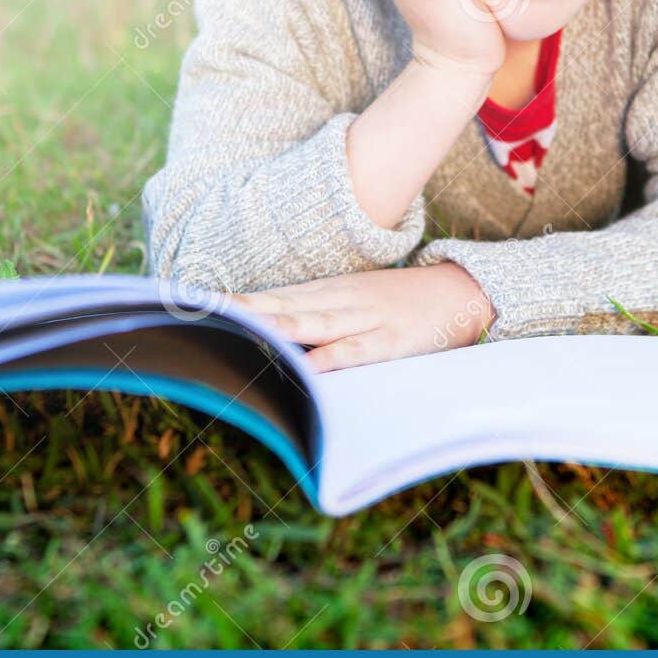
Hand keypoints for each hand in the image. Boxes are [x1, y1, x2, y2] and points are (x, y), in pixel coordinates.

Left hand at [229, 261, 496, 371]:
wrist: (459, 292)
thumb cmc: (398, 301)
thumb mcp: (352, 297)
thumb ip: (314, 310)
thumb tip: (271, 323)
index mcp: (328, 291)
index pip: (274, 295)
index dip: (238, 300)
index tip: (198, 304)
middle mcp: (339, 300)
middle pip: (284, 303)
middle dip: (246, 309)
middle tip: (206, 312)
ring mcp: (364, 318)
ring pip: (313, 322)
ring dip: (277, 325)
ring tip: (244, 328)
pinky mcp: (390, 340)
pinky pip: (356, 350)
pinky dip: (331, 357)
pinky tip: (307, 366)